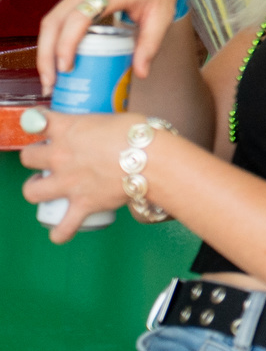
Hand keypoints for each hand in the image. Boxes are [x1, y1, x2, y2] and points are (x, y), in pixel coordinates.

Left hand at [14, 106, 162, 241]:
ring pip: (31, 192)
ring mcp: (68, 182)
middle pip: (27, 157)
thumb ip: (96, 127)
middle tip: (48, 159)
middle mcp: (60, 156)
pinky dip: (61, 231)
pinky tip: (60, 231)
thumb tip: (100, 133)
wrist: (153, 158)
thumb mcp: (112, 119)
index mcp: (67, 130)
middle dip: (34, 157)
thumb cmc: (139, 134)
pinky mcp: (82, 204)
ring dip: (36, 190)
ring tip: (46, 188)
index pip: (36, 120)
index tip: (43, 125)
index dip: (37, 122)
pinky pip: (63, 226)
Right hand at [38, 0, 193, 81]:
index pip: (79, 16)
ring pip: (50, 20)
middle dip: (47, 55)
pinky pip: (57, 17)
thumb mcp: (162, 13)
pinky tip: (58, 60)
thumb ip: (151, 43)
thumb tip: (141, 73)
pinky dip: (53, 39)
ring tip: (51, 78)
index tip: (66, 68)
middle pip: (54, 21)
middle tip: (51, 83)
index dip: (67, 43)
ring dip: (46, 50)